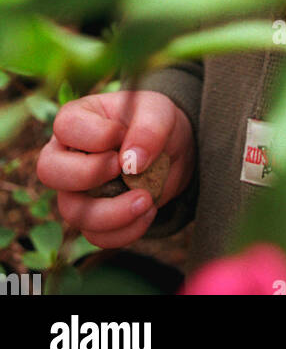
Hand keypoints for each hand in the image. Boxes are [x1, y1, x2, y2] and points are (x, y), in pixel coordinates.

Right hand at [36, 89, 195, 249]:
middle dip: (89, 174)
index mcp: (78, 119)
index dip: (97, 135)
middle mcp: (67, 155)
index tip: (123, 133)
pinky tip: (148, 210)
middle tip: (122, 167)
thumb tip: (132, 161)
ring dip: (113, 212)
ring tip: (147, 199)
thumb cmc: (154, 123)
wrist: (171, 153)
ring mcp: (76, 190)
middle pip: (50, 171)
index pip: (66, 126)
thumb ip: (149, 128)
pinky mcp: (92, 217)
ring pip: (73, 211)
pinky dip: (125, 230)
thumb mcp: (160, 112)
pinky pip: (96, 236)